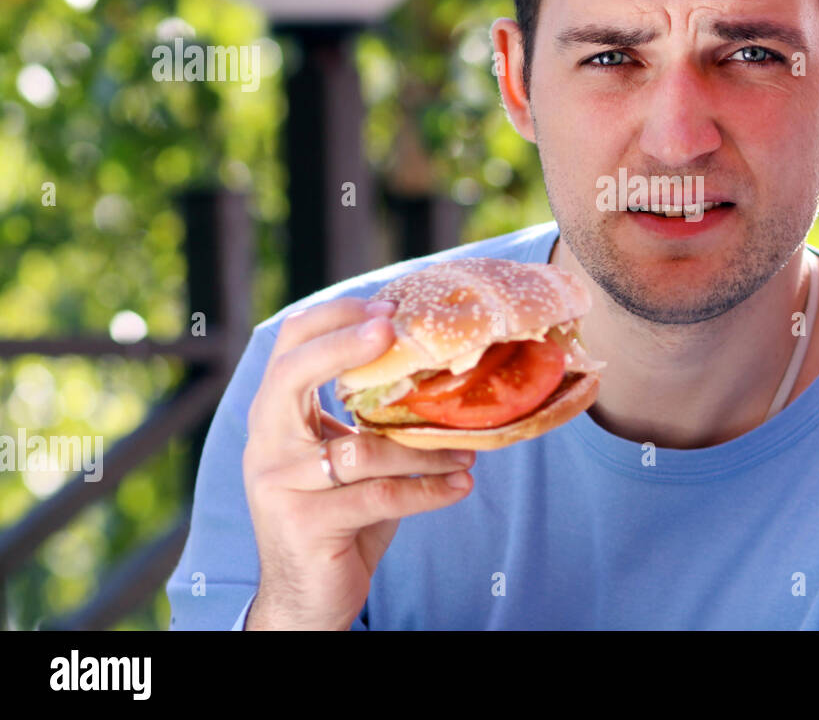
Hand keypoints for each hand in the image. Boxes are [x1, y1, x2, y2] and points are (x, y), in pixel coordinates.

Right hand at [242, 297, 476, 629]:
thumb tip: (438, 366)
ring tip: (466, 448)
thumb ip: (369, 416)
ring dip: (422, 447)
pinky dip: (427, 490)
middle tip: (394, 329)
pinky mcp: (304, 525)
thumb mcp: (347, 456)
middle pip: (292, 376)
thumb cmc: (338, 515)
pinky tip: (460, 485)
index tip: (388, 307)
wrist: (307, 597)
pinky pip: (379, 497)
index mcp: (275, 417)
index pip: (288, 347)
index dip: (334, 319)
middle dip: (344, 346)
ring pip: (360, 449)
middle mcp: (266, 445)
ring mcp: (279, 486)